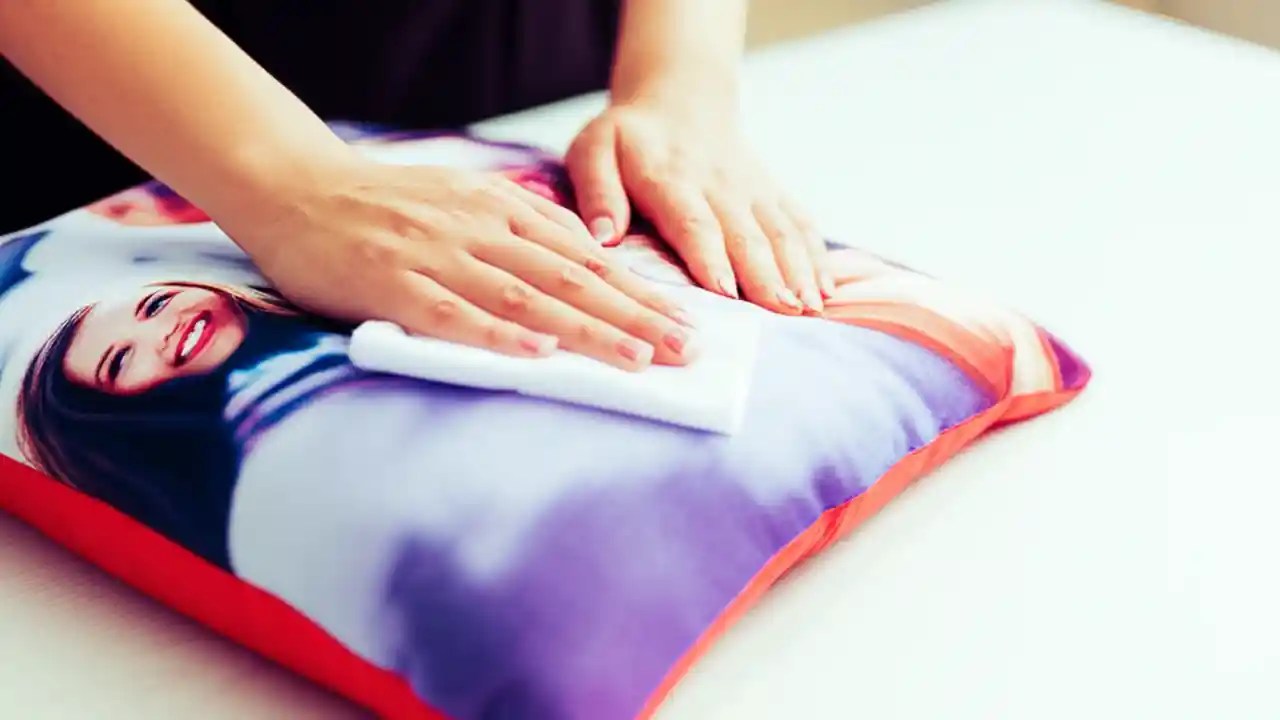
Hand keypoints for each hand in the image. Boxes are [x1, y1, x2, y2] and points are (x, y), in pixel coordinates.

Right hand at [215, 153, 696, 370]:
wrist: (295, 187)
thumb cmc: (383, 205)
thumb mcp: (462, 201)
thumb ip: (515, 231)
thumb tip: (577, 265)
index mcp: (501, 209)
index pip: (585, 255)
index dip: (638, 291)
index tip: (684, 321)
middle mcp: (480, 228)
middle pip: (572, 278)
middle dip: (635, 316)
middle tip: (686, 350)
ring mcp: (438, 255)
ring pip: (527, 296)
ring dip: (588, 330)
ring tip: (638, 359)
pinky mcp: (393, 284)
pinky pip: (452, 312)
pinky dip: (498, 333)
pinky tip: (538, 353)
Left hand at [566, 86, 832, 314]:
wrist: (678, 100)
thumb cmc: (626, 138)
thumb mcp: (593, 151)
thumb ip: (596, 191)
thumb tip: (602, 236)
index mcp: (669, 179)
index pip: (693, 221)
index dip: (711, 257)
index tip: (726, 292)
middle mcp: (718, 185)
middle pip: (746, 234)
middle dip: (767, 275)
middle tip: (785, 312)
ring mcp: (751, 189)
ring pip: (780, 230)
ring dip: (799, 269)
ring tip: (811, 307)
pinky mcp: (771, 193)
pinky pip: (798, 222)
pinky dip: (816, 255)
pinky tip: (826, 289)